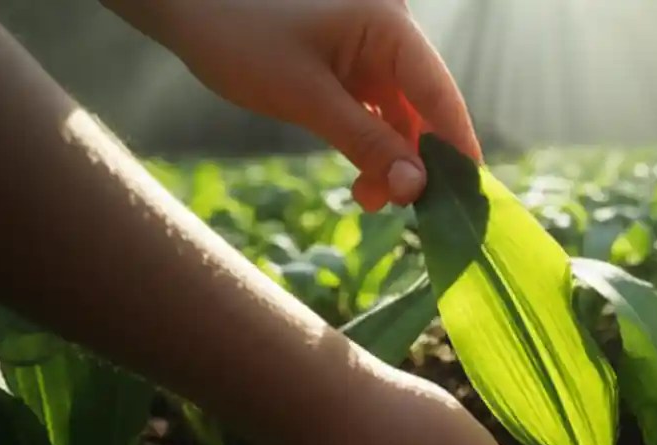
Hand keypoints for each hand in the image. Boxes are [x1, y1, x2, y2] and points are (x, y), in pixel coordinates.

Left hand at [114, 0, 481, 210]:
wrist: (187, 12)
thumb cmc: (241, 39)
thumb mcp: (307, 99)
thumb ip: (366, 143)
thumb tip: (416, 190)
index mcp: (389, 25)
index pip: (440, 94)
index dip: (457, 149)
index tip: (469, 199)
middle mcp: (390, 35)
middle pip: (426, 109)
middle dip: (417, 164)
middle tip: (407, 213)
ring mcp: (372, 53)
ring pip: (403, 119)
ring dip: (393, 164)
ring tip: (369, 201)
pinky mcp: (353, 70)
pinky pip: (378, 116)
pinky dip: (374, 150)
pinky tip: (364, 183)